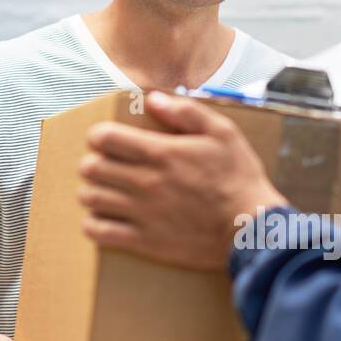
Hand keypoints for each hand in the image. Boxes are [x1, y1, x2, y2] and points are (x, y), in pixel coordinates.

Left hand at [77, 92, 288, 269]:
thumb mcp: (223, 134)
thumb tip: (154, 99)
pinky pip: (98, 232)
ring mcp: (142, 213)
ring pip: (90, 198)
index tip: (108, 140)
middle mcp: (146, 182)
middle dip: (93, 162)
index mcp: (162, 153)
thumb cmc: (239, 180)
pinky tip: (105, 219)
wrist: (250, 230)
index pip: (104, 138)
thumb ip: (187, 112)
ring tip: (105, 191)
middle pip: (91, 168)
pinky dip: (94, 224)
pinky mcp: (144, 241)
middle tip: (106, 166)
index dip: (99, 135)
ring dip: (92, 191)